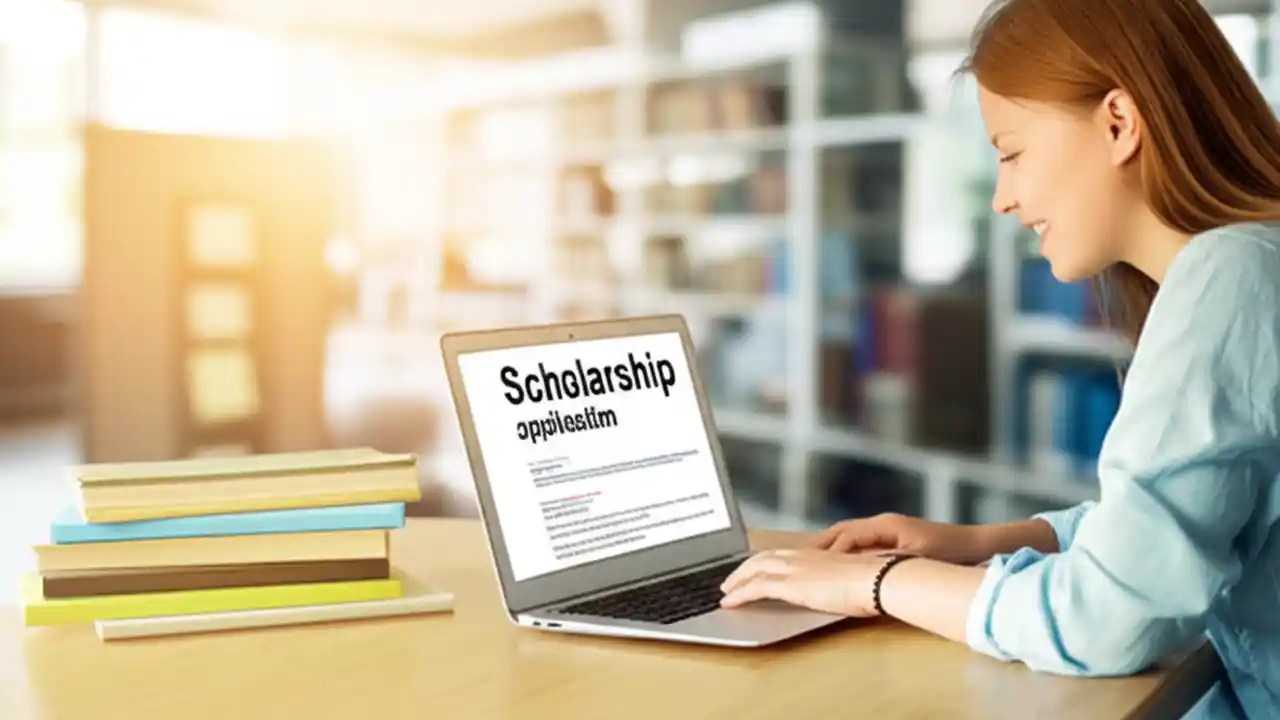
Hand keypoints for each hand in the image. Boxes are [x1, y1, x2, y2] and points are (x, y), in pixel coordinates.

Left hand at [718, 548, 887, 616]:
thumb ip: (833, 580)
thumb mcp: (847, 577)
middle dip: (742, 569)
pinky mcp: (788, 584)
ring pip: (752, 570)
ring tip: (725, 592)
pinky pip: (754, 588)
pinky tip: (729, 602)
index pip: (779, 554)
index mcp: (812, 554)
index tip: (752, 568)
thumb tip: (833, 589)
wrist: (875, 579)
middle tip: (730, 580)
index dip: (761, 561)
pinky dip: (738, 594)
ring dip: (736, 581)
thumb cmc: (870, 581)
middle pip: (760, 559)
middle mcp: (798, 557)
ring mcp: (792, 569)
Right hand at [812, 513, 987, 564]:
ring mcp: (887, 529)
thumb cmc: (948, 550)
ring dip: (829, 546)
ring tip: (809, 561)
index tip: (813, 567)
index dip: (830, 552)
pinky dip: (843, 549)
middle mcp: (882, 523)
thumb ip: (887, 559)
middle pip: (841, 531)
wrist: (974, 544)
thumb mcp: (916, 556)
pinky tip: (838, 563)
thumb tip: (859, 564)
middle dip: (820, 545)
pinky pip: (859, 541)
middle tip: (797, 560)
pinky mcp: (893, 537)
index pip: (847, 536)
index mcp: (885, 525)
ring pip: (848, 534)